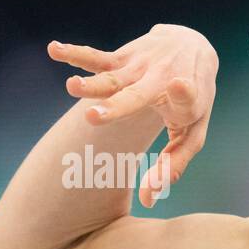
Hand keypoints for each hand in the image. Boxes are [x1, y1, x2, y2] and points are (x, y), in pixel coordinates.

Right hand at [47, 24, 218, 206]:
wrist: (195, 49)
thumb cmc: (192, 105)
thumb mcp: (192, 135)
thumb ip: (172, 166)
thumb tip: (148, 199)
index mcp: (185, 102)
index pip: (186, 101)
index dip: (183, 93)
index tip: (179, 86)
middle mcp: (161, 82)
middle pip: (136, 97)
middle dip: (116, 108)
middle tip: (94, 117)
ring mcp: (140, 69)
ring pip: (112, 78)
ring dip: (91, 83)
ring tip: (71, 87)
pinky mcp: (123, 58)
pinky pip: (97, 57)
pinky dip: (75, 53)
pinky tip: (54, 49)